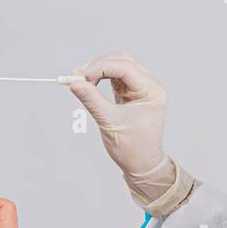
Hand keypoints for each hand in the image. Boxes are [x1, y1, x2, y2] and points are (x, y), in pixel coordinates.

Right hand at [68, 52, 167, 179]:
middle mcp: (149, 87)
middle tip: (78, 77)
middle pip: (123, 62)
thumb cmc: (132, 148)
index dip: (100, 67)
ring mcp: (140, 90)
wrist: (142, 165)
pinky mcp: (130, 94)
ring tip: (82, 81)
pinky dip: (101, 78)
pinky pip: (115, 78)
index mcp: (152, 92)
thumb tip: (74, 82)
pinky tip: (89, 84)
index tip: (79, 75)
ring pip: (118, 67)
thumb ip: (92, 100)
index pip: (125, 68)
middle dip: (99, 66)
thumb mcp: (110, 122)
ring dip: (99, 71)